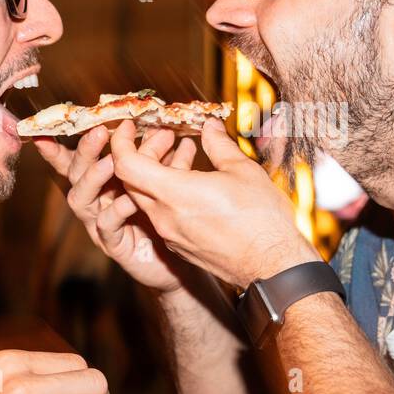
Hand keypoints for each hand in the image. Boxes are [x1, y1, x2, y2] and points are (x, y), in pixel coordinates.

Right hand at [35, 120, 196, 293]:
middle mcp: (94, 203)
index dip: (57, 149)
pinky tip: (131, 197)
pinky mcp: (113, 245)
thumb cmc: (166, 218)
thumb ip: (156, 158)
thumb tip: (161, 129)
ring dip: (93, 177)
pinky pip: (106, 225)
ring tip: (110, 161)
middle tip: (100, 131)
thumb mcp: (162, 180)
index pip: (74, 162)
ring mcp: (99, 225)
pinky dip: (117, 208)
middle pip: (75, 175)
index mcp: (101, 184)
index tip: (45, 132)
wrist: (180, 263)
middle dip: (85, 152)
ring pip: (81, 199)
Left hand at [110, 117, 319, 288]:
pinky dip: (165, 195)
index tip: (129, 127)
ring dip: (155, 175)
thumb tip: (210, 127)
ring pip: (146, 198)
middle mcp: (163, 216)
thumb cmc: (261, 219)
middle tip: (162, 137)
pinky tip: (188, 184)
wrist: (272, 267)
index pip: (126, 166)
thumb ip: (219, 146)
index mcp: (174, 194)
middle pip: (131, 182)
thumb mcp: (242, 171)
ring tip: (181, 154)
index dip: (121, 143)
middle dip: (142, 155)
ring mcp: (169, 234)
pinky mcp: (178, 245)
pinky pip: (160, 215)